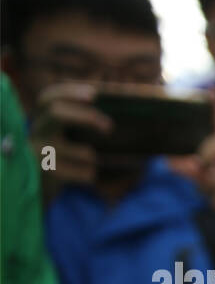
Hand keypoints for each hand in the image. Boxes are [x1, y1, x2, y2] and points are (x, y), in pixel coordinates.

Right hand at [29, 81, 109, 197]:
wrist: (35, 191)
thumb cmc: (59, 160)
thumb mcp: (61, 140)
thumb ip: (75, 126)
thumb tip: (110, 121)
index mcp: (41, 121)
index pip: (48, 98)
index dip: (68, 92)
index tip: (93, 94)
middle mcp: (36, 132)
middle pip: (58, 114)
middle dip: (87, 117)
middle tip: (109, 126)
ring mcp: (40, 153)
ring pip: (84, 152)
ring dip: (93, 158)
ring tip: (89, 163)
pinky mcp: (49, 174)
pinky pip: (85, 174)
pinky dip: (91, 175)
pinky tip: (85, 176)